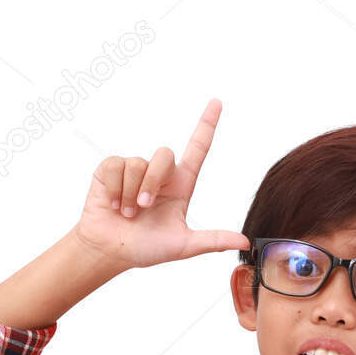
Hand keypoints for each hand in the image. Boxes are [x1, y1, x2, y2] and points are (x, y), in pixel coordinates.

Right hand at [74, 97, 249, 269]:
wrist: (110, 251)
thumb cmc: (146, 248)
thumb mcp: (183, 246)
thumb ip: (212, 240)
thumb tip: (244, 242)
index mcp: (180, 186)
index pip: (197, 149)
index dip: (207, 124)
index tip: (217, 102)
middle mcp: (159, 174)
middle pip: (164, 154)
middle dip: (152, 183)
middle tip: (143, 208)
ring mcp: (135, 170)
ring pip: (138, 164)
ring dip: (131, 193)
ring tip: (126, 212)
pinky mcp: (111, 169)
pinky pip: (117, 166)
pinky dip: (115, 190)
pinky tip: (113, 204)